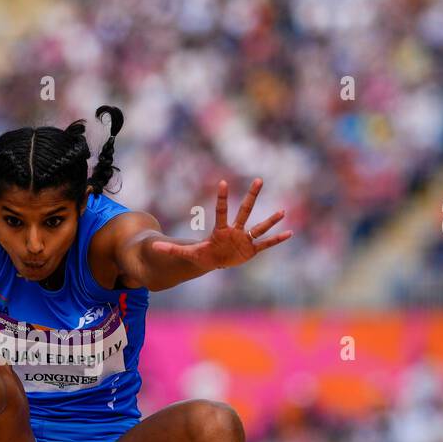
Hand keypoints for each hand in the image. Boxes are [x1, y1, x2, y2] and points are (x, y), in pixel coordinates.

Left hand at [150, 179, 291, 270]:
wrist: (215, 261)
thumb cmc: (203, 255)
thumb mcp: (188, 254)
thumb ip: (172, 250)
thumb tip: (153, 247)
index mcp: (221, 230)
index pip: (222, 211)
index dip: (223, 198)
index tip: (223, 183)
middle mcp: (235, 230)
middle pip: (244, 211)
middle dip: (252, 196)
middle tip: (258, 179)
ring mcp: (244, 239)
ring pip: (259, 227)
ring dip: (270, 220)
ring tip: (283, 211)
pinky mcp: (251, 250)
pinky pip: (266, 244)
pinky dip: (277, 240)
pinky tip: (290, 233)